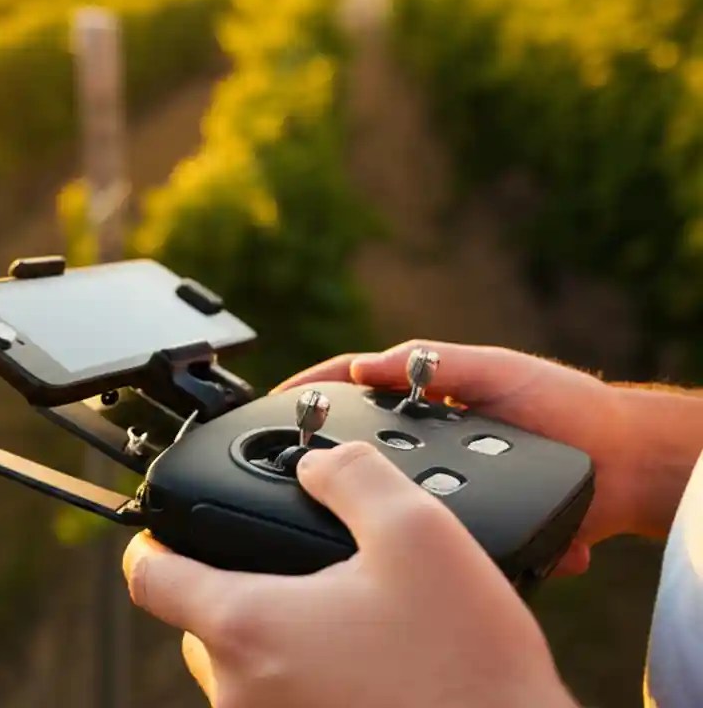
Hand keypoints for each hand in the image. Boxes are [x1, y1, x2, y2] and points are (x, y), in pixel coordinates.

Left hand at [123, 443, 575, 707]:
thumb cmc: (467, 670)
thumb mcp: (420, 536)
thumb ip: (353, 477)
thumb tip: (319, 464)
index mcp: (248, 627)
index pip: (150, 576)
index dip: (152, 540)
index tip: (166, 528)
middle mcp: (239, 693)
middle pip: (199, 624)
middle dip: (234, 590)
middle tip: (296, 573)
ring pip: (240, 670)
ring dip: (274, 640)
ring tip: (343, 623)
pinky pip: (274, 707)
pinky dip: (300, 681)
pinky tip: (360, 669)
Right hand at [277, 339, 645, 574]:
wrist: (626, 469)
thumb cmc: (569, 408)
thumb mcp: (495, 368)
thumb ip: (432, 361)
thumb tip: (363, 365)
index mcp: (426, 399)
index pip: (353, 390)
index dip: (309, 395)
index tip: (271, 405)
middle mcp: (427, 444)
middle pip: (357, 445)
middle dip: (322, 453)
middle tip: (283, 461)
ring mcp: (442, 485)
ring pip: (382, 492)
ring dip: (363, 497)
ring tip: (338, 503)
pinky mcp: (462, 525)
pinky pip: (422, 531)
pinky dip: (411, 532)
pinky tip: (397, 535)